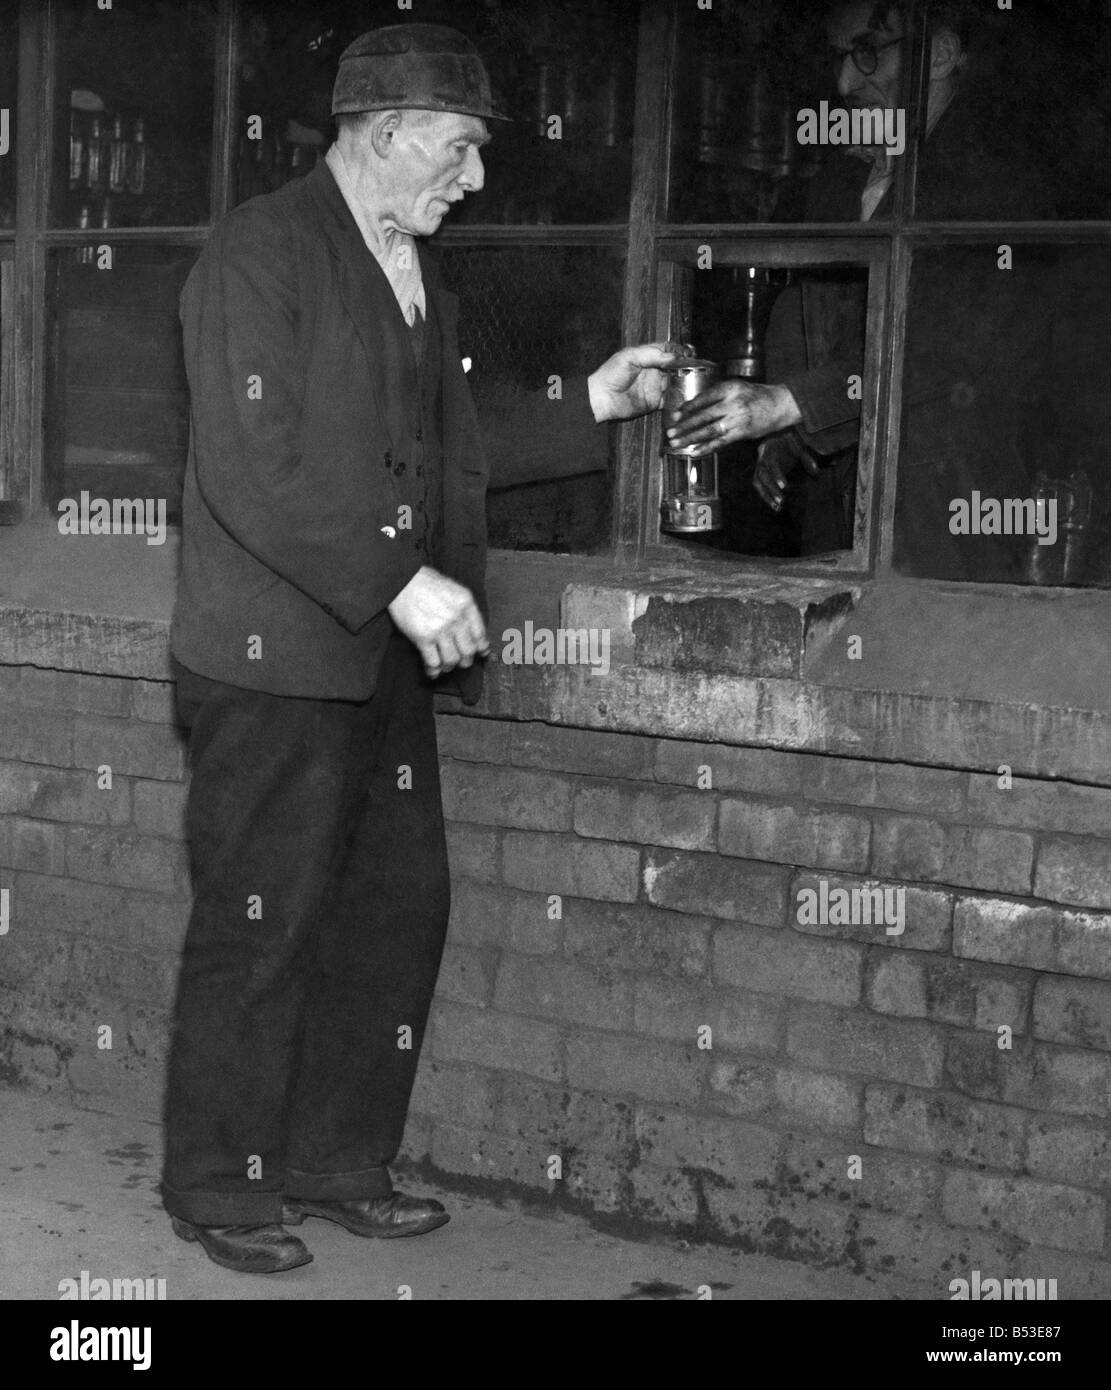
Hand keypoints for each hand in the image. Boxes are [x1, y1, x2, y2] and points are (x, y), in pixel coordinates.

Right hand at [387, 566, 489, 679]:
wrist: (401, 579)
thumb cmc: (425, 582)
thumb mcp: (453, 589)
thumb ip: (464, 609)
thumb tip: (473, 630)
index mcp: (466, 603)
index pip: (480, 634)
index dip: (481, 648)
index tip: (481, 653)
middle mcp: (456, 617)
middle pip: (468, 650)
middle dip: (465, 661)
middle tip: (460, 661)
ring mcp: (440, 629)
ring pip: (452, 660)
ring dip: (449, 667)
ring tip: (445, 666)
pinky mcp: (423, 637)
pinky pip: (433, 662)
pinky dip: (433, 671)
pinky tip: (432, 672)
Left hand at [588, 341, 685, 422]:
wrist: (601, 398)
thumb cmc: (611, 373)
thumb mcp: (630, 357)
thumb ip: (652, 354)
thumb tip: (673, 356)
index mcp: (649, 356)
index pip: (669, 350)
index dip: (680, 351)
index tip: (689, 354)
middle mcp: (655, 371)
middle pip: (677, 367)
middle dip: (687, 368)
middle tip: (696, 370)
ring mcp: (656, 386)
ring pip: (676, 384)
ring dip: (685, 384)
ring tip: (694, 383)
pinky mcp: (655, 402)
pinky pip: (670, 401)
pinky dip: (678, 400)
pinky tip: (684, 398)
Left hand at [665, 379, 801, 454]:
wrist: (781, 404)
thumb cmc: (756, 396)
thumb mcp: (737, 387)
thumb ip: (719, 395)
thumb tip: (695, 406)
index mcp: (729, 388)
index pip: (703, 398)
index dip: (687, 407)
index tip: (675, 414)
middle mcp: (732, 402)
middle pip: (703, 416)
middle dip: (684, 426)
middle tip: (669, 432)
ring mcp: (737, 418)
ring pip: (708, 430)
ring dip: (690, 438)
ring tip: (676, 443)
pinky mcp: (742, 432)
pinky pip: (720, 442)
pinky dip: (706, 448)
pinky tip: (694, 452)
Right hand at [753, 433, 820, 511]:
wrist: (778, 440)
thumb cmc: (790, 444)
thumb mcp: (800, 448)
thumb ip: (808, 460)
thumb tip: (816, 474)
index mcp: (770, 449)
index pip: (771, 463)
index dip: (777, 475)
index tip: (784, 487)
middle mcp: (761, 458)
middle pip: (763, 476)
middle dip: (772, 489)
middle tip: (782, 501)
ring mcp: (758, 467)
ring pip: (759, 483)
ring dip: (767, 496)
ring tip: (778, 508)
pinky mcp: (758, 475)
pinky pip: (760, 487)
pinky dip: (766, 497)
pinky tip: (776, 507)